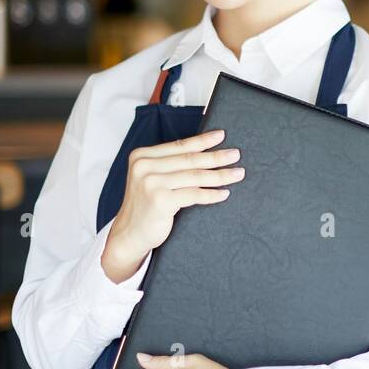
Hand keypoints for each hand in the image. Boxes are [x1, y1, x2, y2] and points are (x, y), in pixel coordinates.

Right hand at [102, 128, 242, 282]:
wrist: (129, 234)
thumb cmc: (146, 205)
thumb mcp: (152, 178)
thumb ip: (170, 165)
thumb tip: (205, 152)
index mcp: (142, 156)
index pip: (179, 146)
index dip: (202, 141)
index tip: (221, 135)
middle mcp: (144, 167)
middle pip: (190, 160)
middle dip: (216, 157)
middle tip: (236, 155)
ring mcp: (151, 184)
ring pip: (195, 177)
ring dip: (220, 175)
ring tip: (238, 173)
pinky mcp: (160, 201)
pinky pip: (194, 195)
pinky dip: (212, 195)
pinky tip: (224, 194)